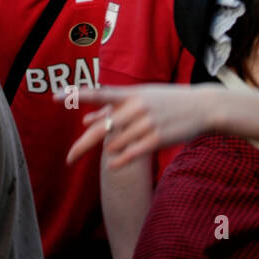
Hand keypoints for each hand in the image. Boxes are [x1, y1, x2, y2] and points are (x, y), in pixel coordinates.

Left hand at [64, 84, 217, 168]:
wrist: (203, 107)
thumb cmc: (168, 102)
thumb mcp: (142, 98)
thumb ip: (113, 109)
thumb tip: (86, 120)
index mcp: (131, 94)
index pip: (99, 93)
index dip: (77, 95)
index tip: (55, 97)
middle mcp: (136, 107)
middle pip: (103, 128)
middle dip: (83, 145)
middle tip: (68, 159)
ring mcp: (148, 123)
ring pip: (118, 142)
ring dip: (112, 149)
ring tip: (120, 147)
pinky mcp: (159, 138)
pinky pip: (132, 153)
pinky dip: (121, 159)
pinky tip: (113, 164)